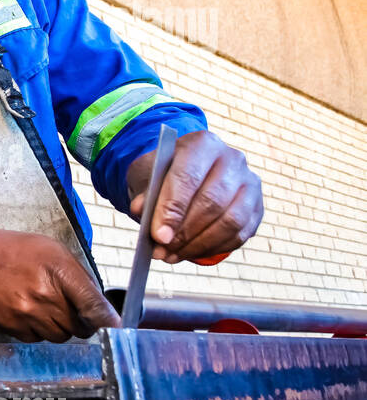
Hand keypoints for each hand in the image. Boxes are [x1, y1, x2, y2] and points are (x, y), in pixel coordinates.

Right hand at [0, 226, 118, 341]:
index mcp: (59, 270)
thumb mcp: (51, 250)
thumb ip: (79, 276)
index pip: (93, 305)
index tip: (118, 329)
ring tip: (44, 306)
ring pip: (59, 336)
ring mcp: (26, 314)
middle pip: (79, 327)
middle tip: (69, 307)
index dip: (109, 321)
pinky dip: (38, 330)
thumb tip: (100, 304)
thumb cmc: (12, 251)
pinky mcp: (11, 327)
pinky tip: (27, 311)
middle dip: (80, 321)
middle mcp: (43, 295)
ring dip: (59, 326)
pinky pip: (37, 339)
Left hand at [127, 130, 262, 263]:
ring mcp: (249, 183)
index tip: (159, 236)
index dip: (173, 209)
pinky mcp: (256, 207)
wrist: (186, 174)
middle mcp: (232, 159)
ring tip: (172, 255)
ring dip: (198, 245)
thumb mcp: (146, 176)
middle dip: (184, 232)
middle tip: (162, 250)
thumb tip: (142, 211)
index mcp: (203, 144)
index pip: (189, 177)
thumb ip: (145, 192)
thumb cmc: (164, 175)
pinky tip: (190, 252)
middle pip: (212, 201)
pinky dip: (212, 248)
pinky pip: (238, 235)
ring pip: (229, 221)